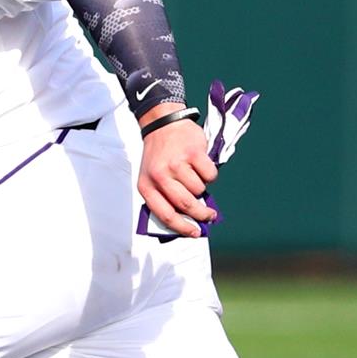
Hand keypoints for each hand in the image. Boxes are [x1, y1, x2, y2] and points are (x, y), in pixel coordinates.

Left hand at [137, 110, 217, 238]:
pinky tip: (201, 165)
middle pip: (186, 205)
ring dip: (202, 187)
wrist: (163, 124)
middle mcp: (160, 176)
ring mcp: (177, 163)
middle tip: (210, 216)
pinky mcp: (193, 153)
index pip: (165, 215)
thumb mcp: (152, 177)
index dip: (182, 227)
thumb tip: (189, 220)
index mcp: (146, 186)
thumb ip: (165, 197)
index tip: (195, 233)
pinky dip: (209, 174)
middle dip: (201, 214)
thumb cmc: (160, 156)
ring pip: (199, 189)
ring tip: (195, 176)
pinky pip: (210, 175)